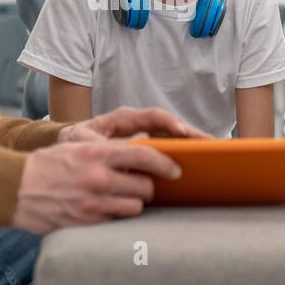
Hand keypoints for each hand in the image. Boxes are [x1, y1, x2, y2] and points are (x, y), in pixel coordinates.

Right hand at [13, 139, 182, 234]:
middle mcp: (98, 178)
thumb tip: (137, 158)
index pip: (144, 156)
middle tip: (143, 186)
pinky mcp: (85, 222)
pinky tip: (107, 210)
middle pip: (144, 186)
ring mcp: (92, 203)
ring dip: (134, 204)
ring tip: (123, 199)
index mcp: (97, 153)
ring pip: (134, 207)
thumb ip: (106, 153)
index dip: (165, 164)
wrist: (14, 187)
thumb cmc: (47, 165)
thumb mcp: (77, 148)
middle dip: (147, 187)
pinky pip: (115, 222)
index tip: (175, 169)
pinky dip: (116, 217)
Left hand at [57, 106, 209, 143]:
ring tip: (212, 155)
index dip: (169, 122)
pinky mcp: (149, 150)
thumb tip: (116, 151)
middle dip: (191, 134)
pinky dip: (184, 156)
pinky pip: (170, 150)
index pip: (152, 116)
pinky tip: (198, 167)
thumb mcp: (82, 141)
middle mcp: (139, 125)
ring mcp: (146, 136)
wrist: (71, 147)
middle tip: (210, 144)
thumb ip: (97, 144)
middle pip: (171, 126)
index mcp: (125, 118)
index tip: (181, 131)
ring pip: (174, 138)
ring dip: (192, 145)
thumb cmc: (76, 142)